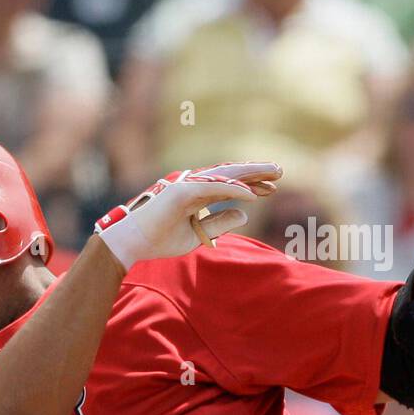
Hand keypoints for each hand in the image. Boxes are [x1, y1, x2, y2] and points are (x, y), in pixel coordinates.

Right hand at [94, 162, 280, 269]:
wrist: (133, 243)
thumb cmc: (160, 239)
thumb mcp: (198, 234)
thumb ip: (219, 223)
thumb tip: (244, 214)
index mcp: (197, 194)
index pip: (229, 186)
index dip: (251, 185)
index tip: (272, 189)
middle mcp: (193, 185)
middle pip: (231, 176)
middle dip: (256, 173)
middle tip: (280, 171)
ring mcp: (187, 186)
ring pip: (225, 176)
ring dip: (250, 174)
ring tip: (273, 174)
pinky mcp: (181, 192)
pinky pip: (212, 189)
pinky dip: (233, 190)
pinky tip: (252, 194)